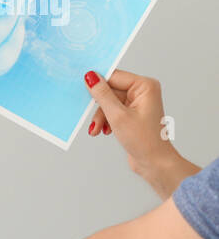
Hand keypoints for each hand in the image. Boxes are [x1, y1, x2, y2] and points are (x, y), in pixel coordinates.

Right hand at [84, 69, 197, 198]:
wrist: (154, 162)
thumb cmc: (144, 140)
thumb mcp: (118, 116)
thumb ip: (102, 95)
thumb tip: (90, 77)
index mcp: (145, 86)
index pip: (114, 77)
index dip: (98, 85)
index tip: (83, 92)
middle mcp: (142, 91)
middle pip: (110, 90)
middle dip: (100, 108)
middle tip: (94, 121)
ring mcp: (137, 102)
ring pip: (108, 102)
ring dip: (101, 117)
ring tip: (99, 130)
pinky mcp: (132, 112)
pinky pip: (112, 110)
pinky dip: (106, 120)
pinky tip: (106, 131)